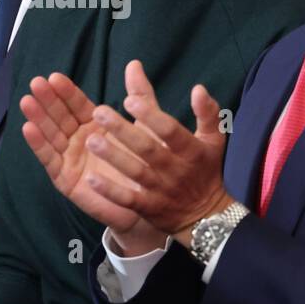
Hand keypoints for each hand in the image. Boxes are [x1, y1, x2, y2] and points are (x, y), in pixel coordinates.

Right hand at [20, 69, 167, 254]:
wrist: (151, 202)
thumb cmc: (146, 164)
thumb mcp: (146, 126)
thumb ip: (140, 96)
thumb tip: (134, 63)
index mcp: (95, 126)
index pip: (77, 105)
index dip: (66, 92)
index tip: (54, 77)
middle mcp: (79, 140)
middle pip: (60, 117)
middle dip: (48, 100)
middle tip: (36, 83)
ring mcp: (70, 159)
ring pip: (51, 135)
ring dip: (38, 118)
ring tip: (27, 101)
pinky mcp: (65, 179)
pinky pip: (50, 159)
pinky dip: (38, 144)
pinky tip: (28, 128)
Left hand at [82, 60, 232, 239]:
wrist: (207, 215)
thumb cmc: (206, 169)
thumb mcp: (213, 139)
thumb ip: (207, 112)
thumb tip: (198, 88)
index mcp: (192, 150)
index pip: (170, 131)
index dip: (150, 116)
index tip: (128, 100)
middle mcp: (176, 170)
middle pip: (148, 149)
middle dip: (123, 131)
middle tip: (99, 112)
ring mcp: (161, 191)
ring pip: (135, 172)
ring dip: (113, 157)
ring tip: (91, 141)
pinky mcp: (149, 208)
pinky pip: (128, 200)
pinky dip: (110, 190)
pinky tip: (90, 179)